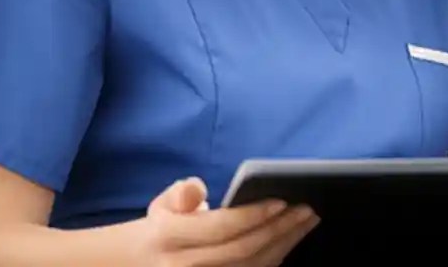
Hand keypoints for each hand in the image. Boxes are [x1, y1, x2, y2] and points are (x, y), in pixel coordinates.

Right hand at [130, 176, 318, 266]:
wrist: (141, 266)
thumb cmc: (161, 230)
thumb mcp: (162, 205)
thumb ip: (182, 194)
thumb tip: (197, 188)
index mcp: (169, 236)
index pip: (220, 227)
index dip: (253, 216)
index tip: (282, 202)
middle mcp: (184, 265)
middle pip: (242, 250)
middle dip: (279, 229)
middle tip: (306, 210)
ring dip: (284, 245)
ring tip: (306, 223)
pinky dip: (274, 260)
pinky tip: (290, 242)